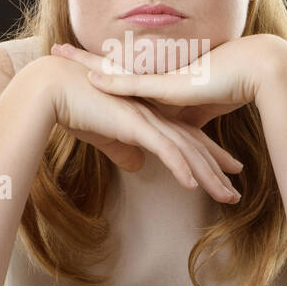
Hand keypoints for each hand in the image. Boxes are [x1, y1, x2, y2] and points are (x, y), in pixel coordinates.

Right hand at [40, 55, 243, 203]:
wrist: (51, 88)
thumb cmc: (73, 108)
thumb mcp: (104, 135)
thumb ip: (122, 149)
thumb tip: (137, 165)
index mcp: (149, 117)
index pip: (186, 138)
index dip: (208, 156)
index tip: (227, 172)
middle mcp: (153, 116)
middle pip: (194, 145)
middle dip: (217, 170)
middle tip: (235, 193)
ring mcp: (146, 119)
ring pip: (186, 151)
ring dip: (208, 176)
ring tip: (226, 197)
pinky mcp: (134, 124)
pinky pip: (164, 149)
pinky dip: (180, 167)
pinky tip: (192, 186)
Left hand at [49, 35, 277, 128]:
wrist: (257, 71)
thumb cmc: (233, 86)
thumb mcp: (201, 110)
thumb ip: (183, 123)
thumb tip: (173, 140)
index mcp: (160, 81)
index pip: (123, 72)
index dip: (99, 65)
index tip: (76, 58)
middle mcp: (157, 75)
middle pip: (111, 64)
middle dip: (82, 58)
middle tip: (54, 48)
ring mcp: (162, 78)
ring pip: (117, 68)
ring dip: (87, 63)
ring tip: (60, 54)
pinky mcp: (173, 86)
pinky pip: (137, 85)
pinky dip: (114, 83)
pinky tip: (92, 78)